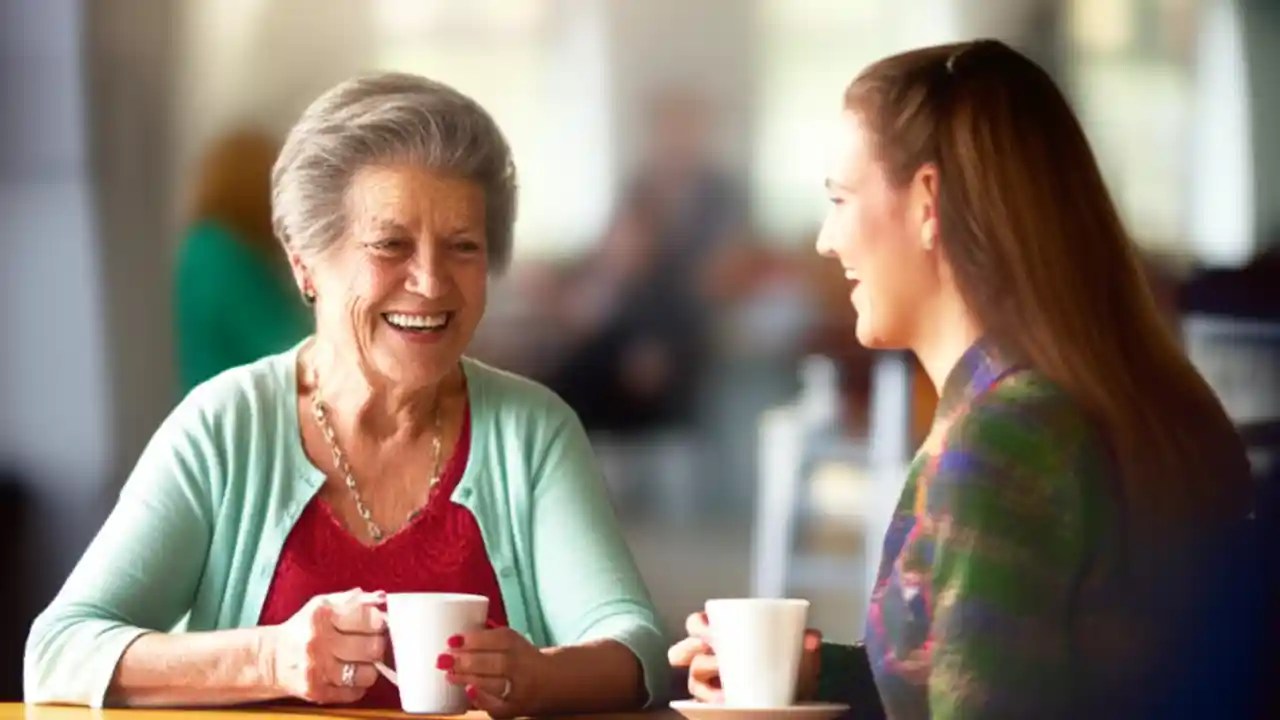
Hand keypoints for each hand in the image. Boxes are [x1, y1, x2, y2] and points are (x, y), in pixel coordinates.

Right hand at [264, 588, 387, 703]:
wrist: (272, 659)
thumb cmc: (303, 629)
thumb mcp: (324, 605)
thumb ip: (354, 600)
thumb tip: (381, 598)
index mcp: (322, 615)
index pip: (368, 618)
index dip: (378, 622)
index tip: (376, 624)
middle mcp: (318, 641)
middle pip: (372, 647)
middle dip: (377, 644)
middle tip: (371, 642)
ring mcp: (317, 669)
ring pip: (367, 673)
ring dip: (369, 667)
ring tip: (361, 660)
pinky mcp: (317, 691)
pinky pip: (354, 692)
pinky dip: (357, 685)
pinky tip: (350, 675)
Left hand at [442, 625, 547, 718]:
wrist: (554, 683)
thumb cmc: (522, 659)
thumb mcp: (511, 642)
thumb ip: (487, 639)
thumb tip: (454, 634)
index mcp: (520, 646)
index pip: (502, 639)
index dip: (477, 639)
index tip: (453, 639)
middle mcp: (524, 667)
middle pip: (498, 662)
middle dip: (469, 660)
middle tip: (445, 659)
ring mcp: (521, 690)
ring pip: (497, 684)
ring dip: (469, 678)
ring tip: (449, 674)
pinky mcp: (515, 709)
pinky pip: (499, 706)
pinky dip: (483, 700)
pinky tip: (467, 693)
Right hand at [667, 611, 823, 703]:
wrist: (791, 705)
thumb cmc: (787, 677)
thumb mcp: (797, 658)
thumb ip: (805, 645)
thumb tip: (812, 637)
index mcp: (725, 638)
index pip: (698, 624)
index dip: (698, 625)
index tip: (712, 631)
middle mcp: (710, 659)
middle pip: (684, 648)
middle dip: (693, 648)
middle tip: (715, 651)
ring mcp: (709, 684)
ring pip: (692, 676)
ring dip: (705, 675)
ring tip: (723, 678)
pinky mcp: (710, 704)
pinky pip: (697, 701)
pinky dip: (708, 698)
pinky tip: (723, 699)